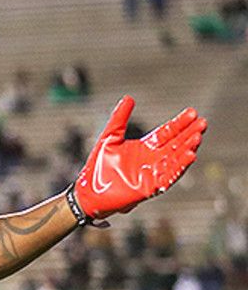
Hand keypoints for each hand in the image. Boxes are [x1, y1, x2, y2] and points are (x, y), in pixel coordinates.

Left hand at [74, 95, 205, 219]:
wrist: (87, 191)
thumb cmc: (97, 166)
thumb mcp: (109, 137)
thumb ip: (119, 118)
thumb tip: (129, 98)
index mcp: (145, 147)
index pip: (167, 132)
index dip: (180, 123)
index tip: (193, 112)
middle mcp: (152, 159)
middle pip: (176, 144)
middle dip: (189, 134)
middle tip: (202, 122)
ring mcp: (153, 173)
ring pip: (176, 159)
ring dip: (187, 149)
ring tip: (198, 137)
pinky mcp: (150, 187)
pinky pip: (169, 176)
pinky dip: (180, 167)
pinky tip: (191, 156)